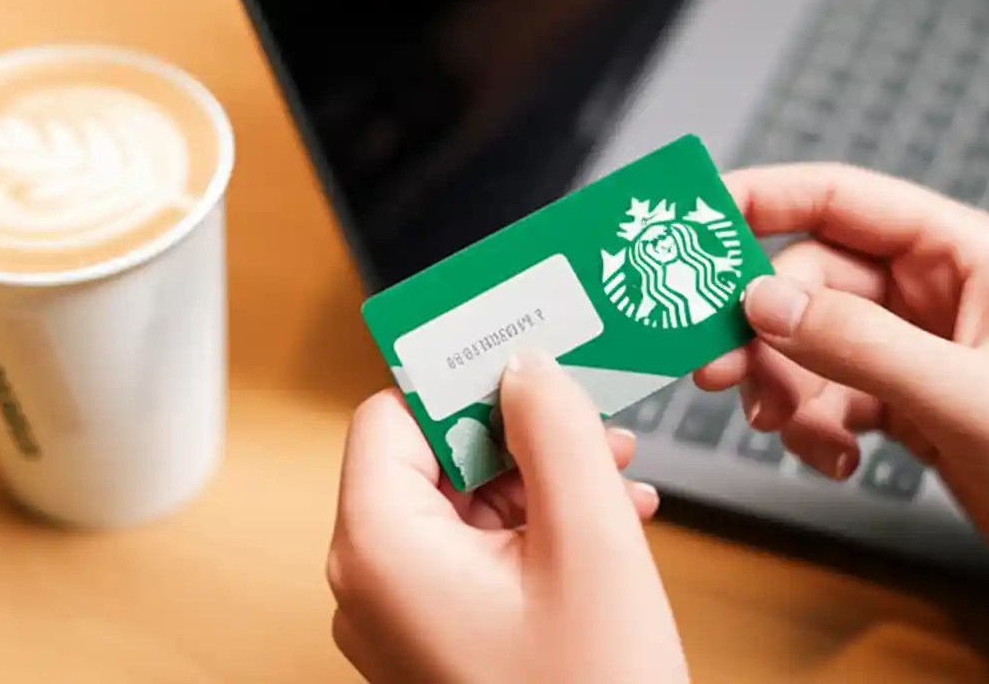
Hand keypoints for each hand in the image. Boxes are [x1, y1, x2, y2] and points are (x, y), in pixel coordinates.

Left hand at [328, 349, 688, 682]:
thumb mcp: (589, 543)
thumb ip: (555, 432)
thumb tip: (527, 366)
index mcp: (381, 548)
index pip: (394, 415)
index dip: (461, 378)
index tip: (524, 352)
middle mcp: (372, 581)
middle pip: (431, 456)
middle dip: (518, 431)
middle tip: (590, 414)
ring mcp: (402, 616)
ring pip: (461, 505)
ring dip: (538, 479)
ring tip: (616, 476)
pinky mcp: (436, 638)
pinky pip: (474, 555)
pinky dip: (534, 530)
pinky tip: (605, 522)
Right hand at [696, 164, 988, 654]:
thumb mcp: (967, 398)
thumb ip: (859, 344)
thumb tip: (762, 302)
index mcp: (966, 257)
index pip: (841, 199)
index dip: (760, 199)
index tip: (690, 219)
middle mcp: (937, 296)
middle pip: (810, 281)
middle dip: (762, 329)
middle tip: (716, 371)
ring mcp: (921, 353)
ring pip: (812, 343)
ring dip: (786, 387)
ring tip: (789, 431)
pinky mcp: (912, 407)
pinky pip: (831, 396)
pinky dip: (816, 427)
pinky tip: (838, 459)